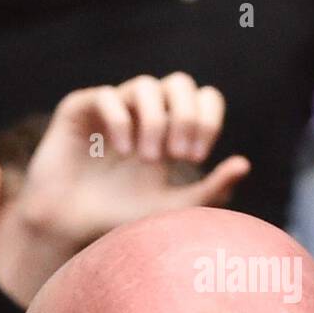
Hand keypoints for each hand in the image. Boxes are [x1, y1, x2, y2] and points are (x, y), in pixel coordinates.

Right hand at [0, 74, 251, 305]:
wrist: (68, 229)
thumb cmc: (119, 221)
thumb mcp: (173, 209)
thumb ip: (210, 190)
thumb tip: (245, 163)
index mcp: (170, 131)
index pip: (202, 98)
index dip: (207, 117)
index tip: (196, 156)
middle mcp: (142, 114)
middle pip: (180, 83)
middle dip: (186, 116)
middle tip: (179, 155)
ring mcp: (111, 108)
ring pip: (146, 85)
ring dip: (156, 120)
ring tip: (147, 158)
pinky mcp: (79, 110)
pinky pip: (107, 95)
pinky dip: (121, 120)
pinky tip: (122, 150)